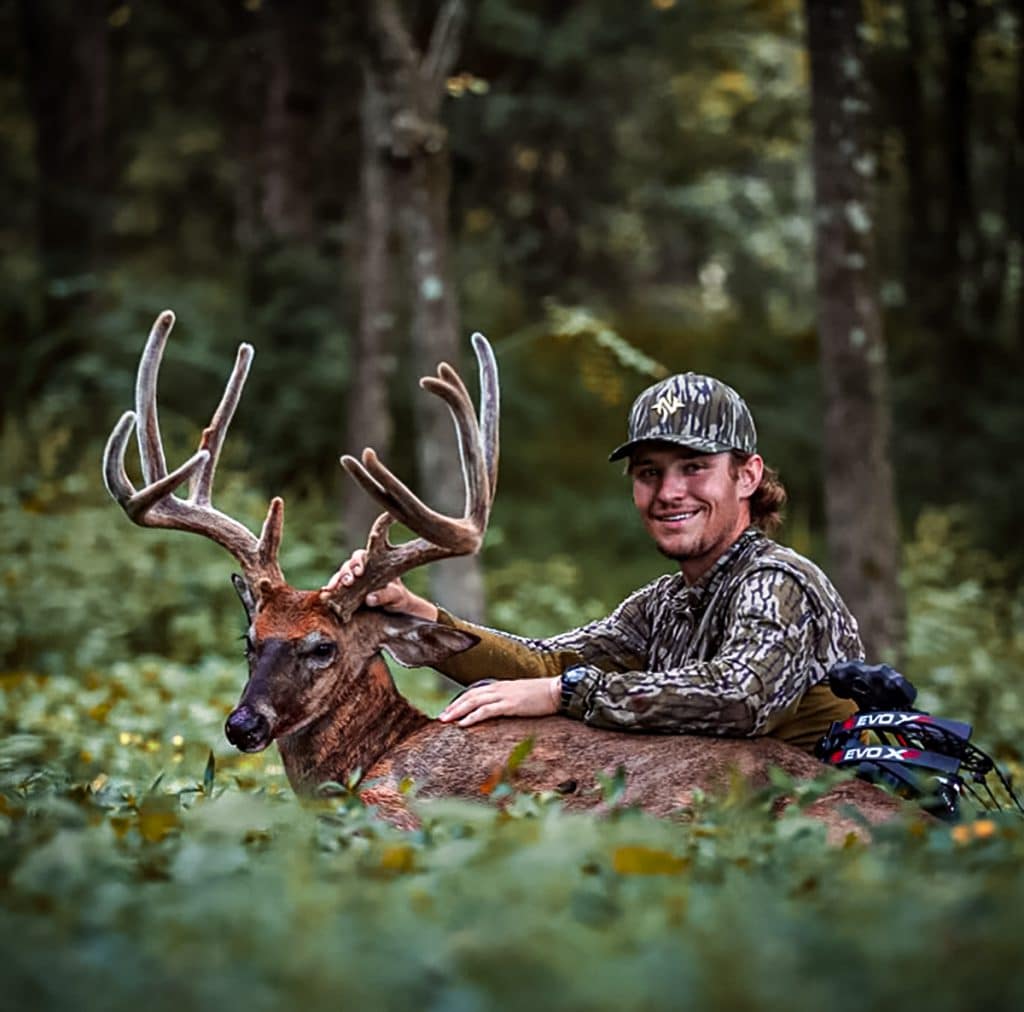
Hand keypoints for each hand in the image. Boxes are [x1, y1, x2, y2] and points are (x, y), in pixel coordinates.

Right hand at [323, 549, 437, 620]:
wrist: (396, 610)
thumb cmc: (398, 598)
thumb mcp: (397, 596)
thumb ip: (386, 595)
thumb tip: (369, 599)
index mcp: (374, 563)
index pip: (362, 556)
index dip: (358, 561)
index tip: (359, 572)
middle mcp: (361, 570)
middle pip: (348, 565)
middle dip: (346, 572)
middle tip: (349, 582)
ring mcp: (352, 581)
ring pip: (340, 576)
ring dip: (337, 581)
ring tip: (335, 589)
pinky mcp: (346, 593)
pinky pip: (336, 590)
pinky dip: (331, 591)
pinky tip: (327, 594)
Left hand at [438, 677, 560, 726]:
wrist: (557, 691)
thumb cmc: (542, 695)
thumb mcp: (521, 696)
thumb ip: (508, 700)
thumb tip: (499, 709)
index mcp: (501, 686)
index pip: (474, 692)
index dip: (460, 701)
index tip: (449, 711)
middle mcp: (499, 688)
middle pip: (469, 696)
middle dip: (453, 707)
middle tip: (440, 718)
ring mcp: (504, 695)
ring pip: (474, 701)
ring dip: (457, 711)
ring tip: (446, 720)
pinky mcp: (511, 704)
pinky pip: (487, 710)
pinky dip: (473, 716)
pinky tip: (463, 724)